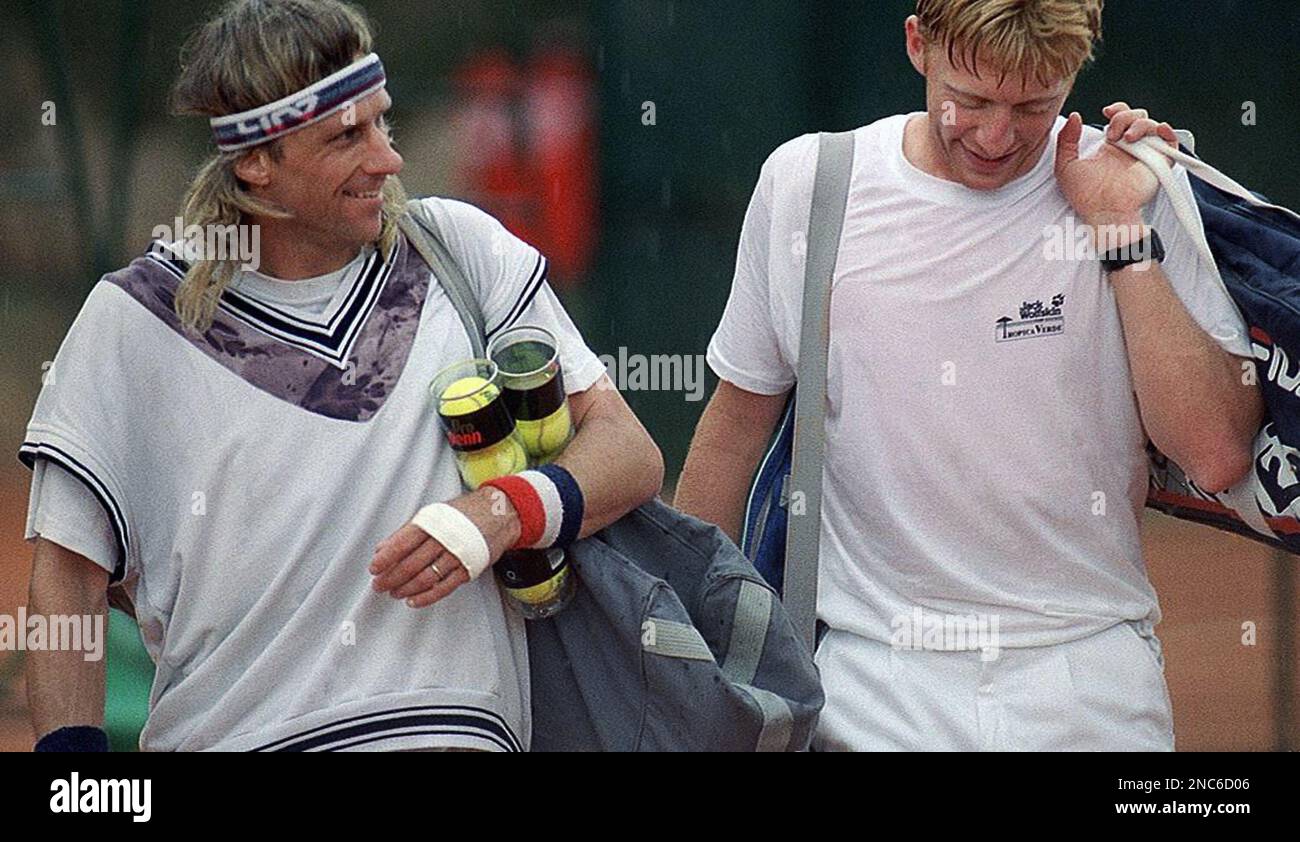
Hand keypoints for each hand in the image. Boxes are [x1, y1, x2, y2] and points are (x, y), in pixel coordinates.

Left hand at [369, 487, 520, 607]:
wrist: (500, 513)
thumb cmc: (464, 513)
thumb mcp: (434, 514)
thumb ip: (407, 531)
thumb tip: (383, 548)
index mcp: (432, 523)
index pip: (402, 543)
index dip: (386, 558)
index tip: (374, 568)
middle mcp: (444, 539)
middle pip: (411, 564)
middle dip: (391, 577)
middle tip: (380, 585)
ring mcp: (457, 555)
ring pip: (425, 578)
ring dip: (406, 588)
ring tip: (394, 592)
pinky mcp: (468, 569)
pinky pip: (444, 588)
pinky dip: (426, 597)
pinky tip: (414, 600)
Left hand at [1055, 103, 1178, 232]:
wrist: (1104, 212)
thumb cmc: (1085, 196)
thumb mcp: (1066, 165)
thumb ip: (1066, 140)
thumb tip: (1074, 116)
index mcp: (1111, 147)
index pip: (1119, 118)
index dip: (1116, 109)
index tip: (1106, 112)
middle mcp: (1130, 148)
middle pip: (1137, 116)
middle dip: (1124, 116)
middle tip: (1112, 134)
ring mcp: (1146, 154)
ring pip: (1152, 124)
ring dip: (1139, 124)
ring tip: (1127, 138)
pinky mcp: (1160, 163)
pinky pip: (1172, 142)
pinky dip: (1167, 132)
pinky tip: (1157, 130)